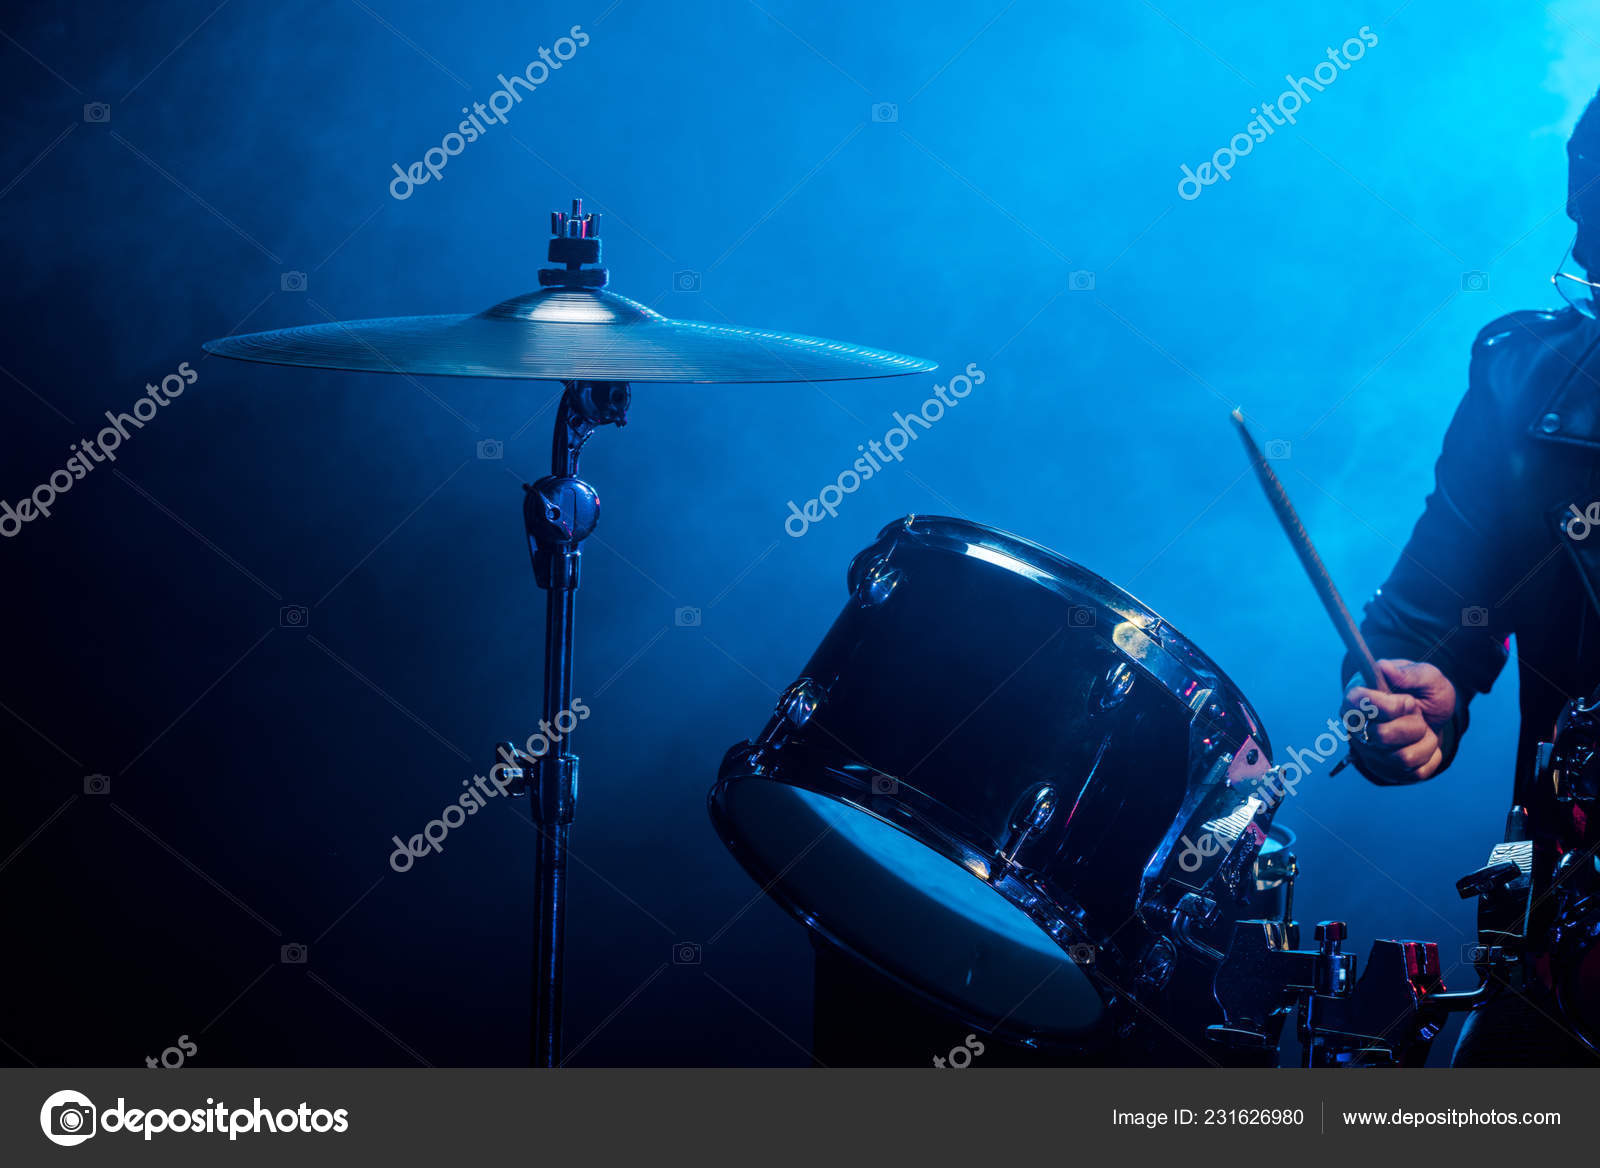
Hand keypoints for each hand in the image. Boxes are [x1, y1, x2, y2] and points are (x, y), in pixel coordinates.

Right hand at [1342, 658, 1456, 783]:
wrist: (1434, 718)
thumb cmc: (1424, 693)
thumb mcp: (1428, 677)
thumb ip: (1411, 673)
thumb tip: (1384, 668)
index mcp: (1357, 698)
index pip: (1357, 704)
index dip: (1388, 706)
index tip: (1407, 701)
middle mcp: (1356, 727)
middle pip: (1382, 736)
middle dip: (1413, 724)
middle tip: (1416, 714)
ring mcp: (1369, 752)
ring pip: (1402, 757)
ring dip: (1424, 741)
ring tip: (1423, 729)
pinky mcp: (1387, 770)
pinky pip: (1414, 772)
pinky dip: (1430, 756)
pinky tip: (1424, 744)